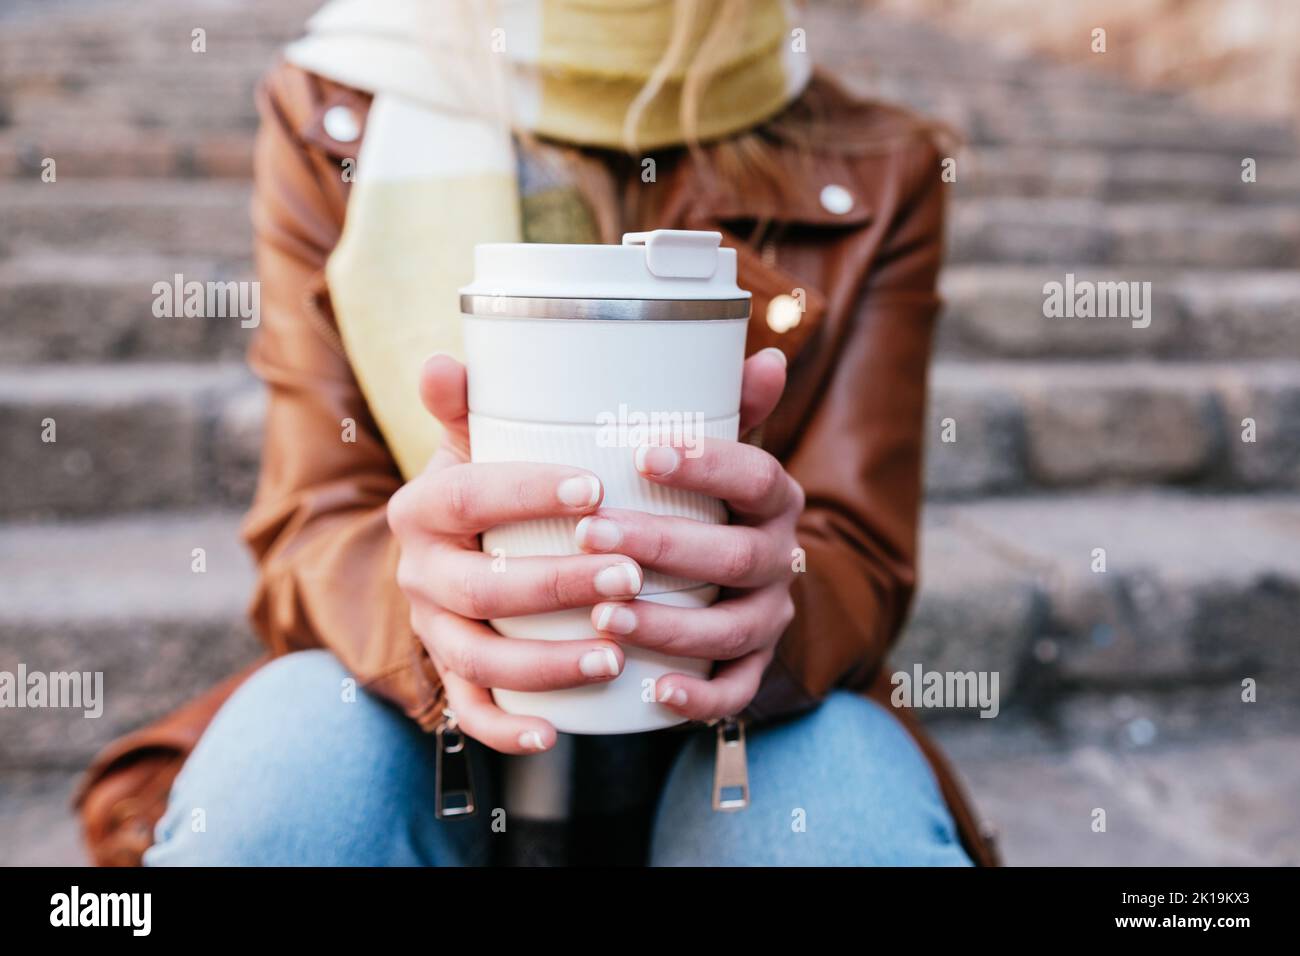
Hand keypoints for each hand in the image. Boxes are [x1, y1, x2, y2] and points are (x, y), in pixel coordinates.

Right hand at [387, 354, 643, 754]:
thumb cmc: (499, 479)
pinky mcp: (452, 674)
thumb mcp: (497, 432)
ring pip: (474, 658)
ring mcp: (433, 629)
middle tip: (627, 573)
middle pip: (477, 586)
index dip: (525, 492)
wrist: (464, 539)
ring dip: (543, 663)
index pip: (466, 493)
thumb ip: (506, 389)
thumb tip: (458, 348)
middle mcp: (419, 569)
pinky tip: (555, 734)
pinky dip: (506, 729)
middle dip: (554, 584)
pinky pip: (468, 713)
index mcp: (426, 502)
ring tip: (612, 655)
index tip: (596, 489)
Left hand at [580, 346, 802, 721]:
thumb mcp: (691, 451)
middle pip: (733, 557)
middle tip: (592, 535)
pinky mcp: (752, 668)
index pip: (759, 475)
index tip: (644, 453)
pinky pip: (736, 692)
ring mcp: (769, 617)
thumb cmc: (689, 502)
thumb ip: (701, 400)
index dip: (710, 464)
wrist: (728, 583)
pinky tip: (652, 693)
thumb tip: (761, 351)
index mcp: (770, 497)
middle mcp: (777, 556)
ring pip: (732, 630)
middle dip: (663, 547)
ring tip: (604, 616)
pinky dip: (699, 697)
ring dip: (669, 626)